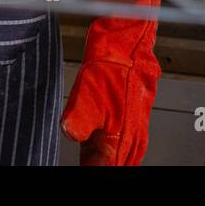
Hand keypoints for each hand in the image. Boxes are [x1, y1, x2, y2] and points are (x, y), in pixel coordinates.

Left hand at [60, 0, 164, 165]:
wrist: (129, 35)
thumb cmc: (115, 59)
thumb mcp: (88, 90)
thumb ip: (79, 119)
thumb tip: (70, 134)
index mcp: (122, 136)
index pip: (107, 169)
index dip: (95, 170)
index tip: (85, 170)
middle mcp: (131, 135)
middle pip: (118, 165)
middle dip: (103, 167)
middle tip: (88, 167)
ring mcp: (134, 125)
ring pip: (122, 156)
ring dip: (108, 160)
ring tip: (92, 162)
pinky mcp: (131, 114)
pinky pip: (123, 143)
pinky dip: (112, 150)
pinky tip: (99, 147)